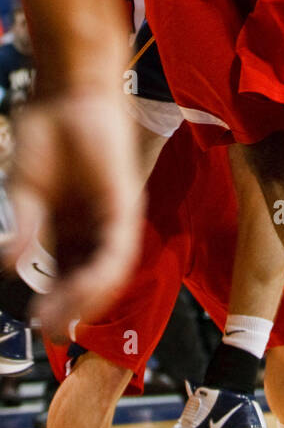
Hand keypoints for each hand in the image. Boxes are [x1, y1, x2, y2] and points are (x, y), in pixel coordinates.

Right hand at [7, 89, 141, 336]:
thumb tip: (7, 264)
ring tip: (59, 322)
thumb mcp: (26, 191)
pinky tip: (79, 293)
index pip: (65, 272)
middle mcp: (96, 223)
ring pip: (108, 273)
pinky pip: (119, 251)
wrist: (66, 94)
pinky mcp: (126, 204)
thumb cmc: (45, 133)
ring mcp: (114, 215)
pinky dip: (100, 277)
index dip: (52, 300)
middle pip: (88, 278)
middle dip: (68, 308)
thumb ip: (25, 228)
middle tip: (47, 334)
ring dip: (84, 300)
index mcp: (70, 222)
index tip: (35, 325)